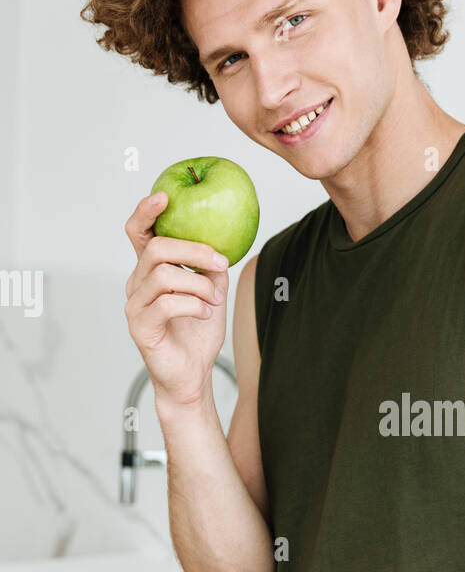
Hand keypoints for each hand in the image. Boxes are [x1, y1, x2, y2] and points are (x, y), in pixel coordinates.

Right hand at [124, 190, 229, 407]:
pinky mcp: (140, 327)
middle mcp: (137, 284)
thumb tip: (221, 247)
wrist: (192, 375)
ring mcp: (135, 306)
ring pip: (164, 275)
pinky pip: (168, 303)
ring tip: (214, 299)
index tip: (164, 196)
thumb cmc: (198, 334)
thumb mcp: (212, 293)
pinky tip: (205, 313)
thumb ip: (211, 269)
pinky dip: (194, 305)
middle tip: (221, 261)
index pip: (139, 234)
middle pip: (156, 249)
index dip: (146, 212)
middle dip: (193, 250)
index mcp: (150, 271)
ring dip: (199, 284)